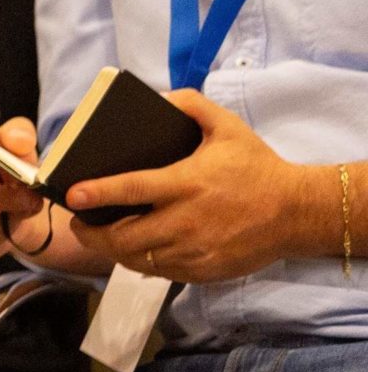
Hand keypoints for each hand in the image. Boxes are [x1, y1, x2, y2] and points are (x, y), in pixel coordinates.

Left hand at [67, 92, 325, 284]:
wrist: (298, 212)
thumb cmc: (257, 167)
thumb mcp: (228, 127)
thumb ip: (192, 105)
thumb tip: (158, 97)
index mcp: (187, 184)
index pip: (131, 190)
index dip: (97, 193)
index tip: (73, 196)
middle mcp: (187, 221)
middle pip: (124, 236)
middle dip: (91, 232)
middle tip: (78, 223)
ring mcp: (194, 251)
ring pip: (137, 259)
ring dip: (112, 250)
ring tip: (100, 237)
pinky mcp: (203, 271)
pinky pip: (159, 273)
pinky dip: (140, 263)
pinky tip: (132, 251)